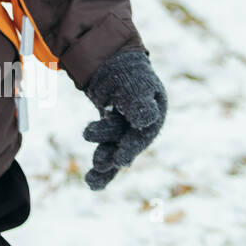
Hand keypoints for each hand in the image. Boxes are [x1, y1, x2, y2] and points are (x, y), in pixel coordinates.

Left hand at [82, 49, 166, 189]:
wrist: (113, 62)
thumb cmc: (128, 72)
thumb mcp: (135, 83)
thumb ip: (139, 102)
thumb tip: (145, 121)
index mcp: (153, 111)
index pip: (143, 132)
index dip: (132, 147)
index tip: (120, 161)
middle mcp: (142, 124)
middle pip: (127, 141)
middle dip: (115, 154)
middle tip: (101, 164)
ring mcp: (126, 128)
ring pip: (115, 147)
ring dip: (105, 158)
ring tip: (95, 168)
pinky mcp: (112, 130)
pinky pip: (106, 147)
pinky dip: (101, 164)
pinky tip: (92, 183)